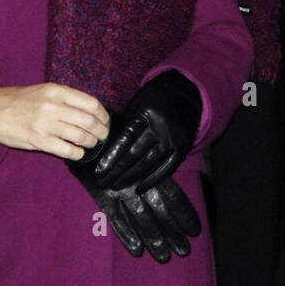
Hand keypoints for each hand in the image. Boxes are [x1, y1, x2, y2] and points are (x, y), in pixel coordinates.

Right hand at [0, 83, 109, 159]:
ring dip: (91, 142)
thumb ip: (66, 98)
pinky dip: (77, 153)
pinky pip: (67, 150)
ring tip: (91, 143)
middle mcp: (54, 106)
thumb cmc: (19, 101)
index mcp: (57, 91)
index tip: (105, 121)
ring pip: (81, 136)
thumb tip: (90, 111)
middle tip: (102, 136)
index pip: (91, 104)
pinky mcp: (39, 141)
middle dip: (101, 131)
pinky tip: (78, 153)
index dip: (103, 115)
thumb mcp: (44, 91)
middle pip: (89, 121)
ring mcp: (46, 124)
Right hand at [71, 141, 201, 262]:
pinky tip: (137, 249)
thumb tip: (174, 181)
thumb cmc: (122, 138)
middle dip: (173, 233)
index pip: (175, 196)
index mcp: (152, 170)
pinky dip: (126, 233)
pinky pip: (116, 217)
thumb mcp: (143, 150)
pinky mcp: (103, 194)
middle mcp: (140, 182)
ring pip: (141, 219)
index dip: (185, 214)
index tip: (195, 231)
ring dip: (153, 238)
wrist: (92, 133)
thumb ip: (156, 166)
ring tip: (164, 257)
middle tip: (184, 251)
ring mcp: (121, 190)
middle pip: (161, 212)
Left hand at [92, 71, 202, 192]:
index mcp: (146, 114)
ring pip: (148, 164)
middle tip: (102, 182)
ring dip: (130, 178)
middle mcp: (161, 128)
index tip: (99, 170)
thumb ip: (126, 125)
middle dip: (116, 171)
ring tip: (115, 186)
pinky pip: (166, 169)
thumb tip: (107, 149)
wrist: (185, 96)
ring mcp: (173, 140)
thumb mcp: (138, 104)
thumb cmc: (154, 101)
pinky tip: (139, 189)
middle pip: (134, 154)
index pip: (125, 139)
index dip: (112, 156)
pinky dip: (152, 181)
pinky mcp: (182, 149)